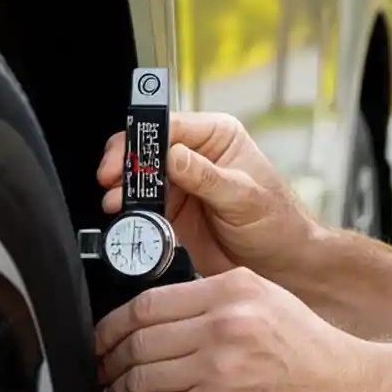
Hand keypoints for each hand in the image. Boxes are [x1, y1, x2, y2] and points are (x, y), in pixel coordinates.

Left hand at [94, 267, 373, 391]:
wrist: (344, 391)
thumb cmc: (311, 349)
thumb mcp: (268, 299)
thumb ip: (218, 296)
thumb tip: (161, 309)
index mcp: (234, 289)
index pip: (150, 301)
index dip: (113, 323)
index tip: (105, 335)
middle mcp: (224, 323)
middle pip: (139, 339)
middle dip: (110, 358)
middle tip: (103, 367)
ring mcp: (219, 367)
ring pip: (140, 376)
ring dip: (118, 390)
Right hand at [97, 112, 318, 278]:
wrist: (281, 265)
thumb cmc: (276, 223)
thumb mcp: (244, 196)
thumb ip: (207, 177)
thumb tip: (174, 157)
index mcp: (218, 136)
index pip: (171, 126)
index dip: (142, 139)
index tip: (124, 157)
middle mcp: (196, 155)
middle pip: (148, 149)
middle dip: (126, 163)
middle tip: (111, 182)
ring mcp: (182, 184)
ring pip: (140, 178)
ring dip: (124, 190)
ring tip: (115, 203)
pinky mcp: (172, 212)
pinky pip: (143, 206)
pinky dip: (130, 212)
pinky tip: (125, 218)